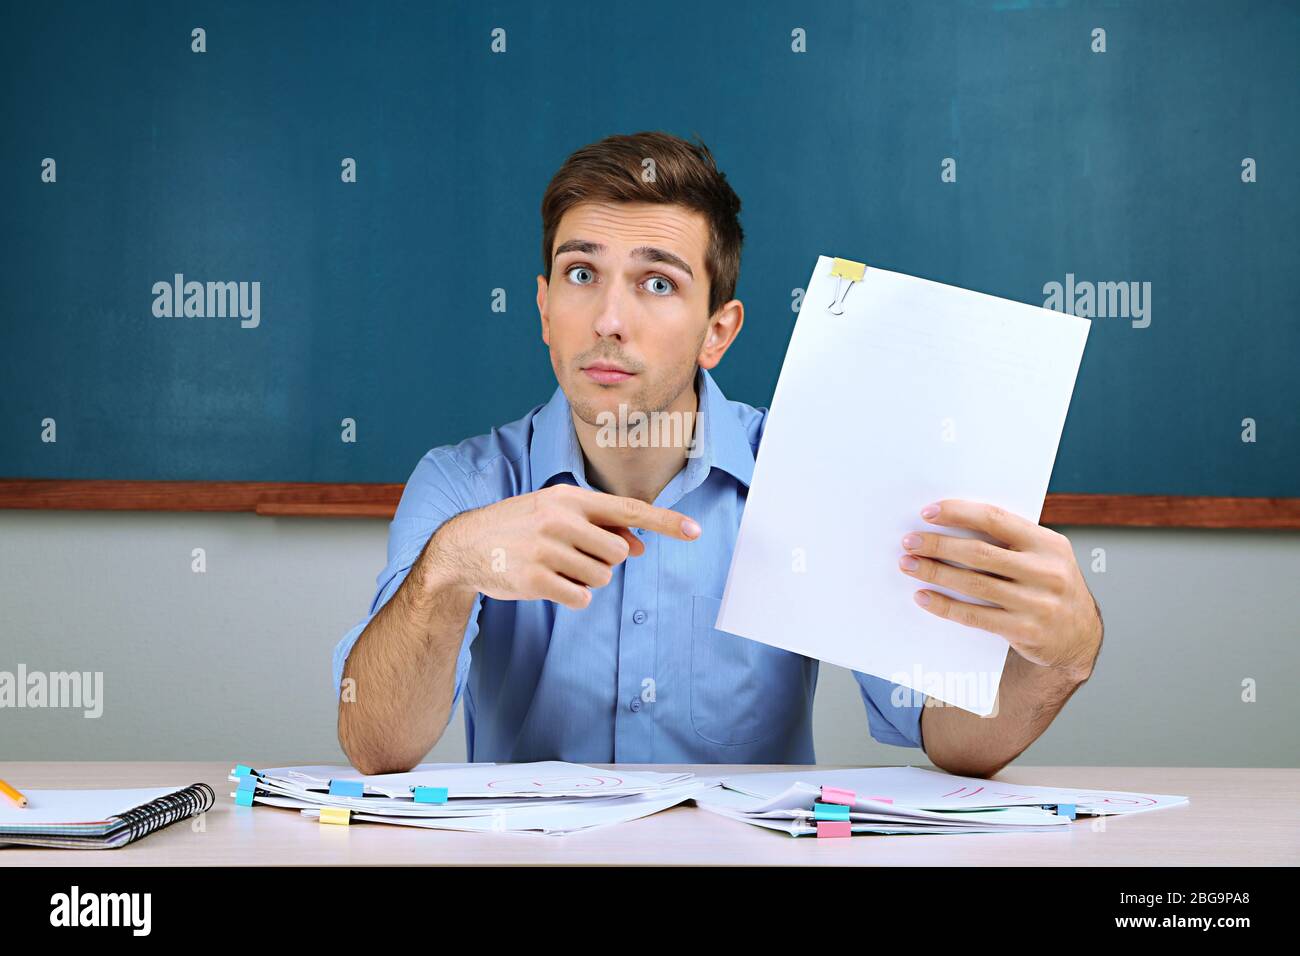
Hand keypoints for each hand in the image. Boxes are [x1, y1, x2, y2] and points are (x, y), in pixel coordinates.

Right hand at [436, 484, 700, 609]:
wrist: (463, 546)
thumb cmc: (519, 527)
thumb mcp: (557, 515)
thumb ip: (599, 527)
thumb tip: (639, 547)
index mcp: (568, 498)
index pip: (628, 509)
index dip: (665, 522)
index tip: (695, 531)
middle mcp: (559, 520)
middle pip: (618, 553)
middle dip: (605, 561)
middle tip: (574, 556)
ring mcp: (546, 550)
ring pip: (601, 578)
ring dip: (587, 580)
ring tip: (556, 567)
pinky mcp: (535, 580)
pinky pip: (581, 598)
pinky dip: (572, 596)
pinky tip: (549, 583)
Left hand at [897, 499, 1101, 682]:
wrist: (1079, 637)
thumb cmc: (1049, 587)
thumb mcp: (1044, 557)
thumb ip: (1010, 541)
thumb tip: (951, 523)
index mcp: (1049, 544)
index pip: (996, 519)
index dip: (958, 513)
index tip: (928, 513)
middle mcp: (1047, 572)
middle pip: (979, 553)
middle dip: (938, 545)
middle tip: (909, 542)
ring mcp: (1038, 604)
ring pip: (973, 584)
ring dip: (934, 573)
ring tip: (908, 565)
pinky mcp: (1025, 631)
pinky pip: (975, 616)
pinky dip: (945, 605)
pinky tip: (923, 596)